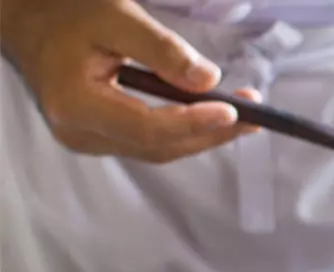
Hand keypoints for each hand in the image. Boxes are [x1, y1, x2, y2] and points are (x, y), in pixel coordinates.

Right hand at [0, 0, 259, 163]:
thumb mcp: (116, 18)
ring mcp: (89, 140)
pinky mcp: (102, 137)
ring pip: (159, 149)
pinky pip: (151, 142)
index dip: (194, 122)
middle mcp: (80, 133)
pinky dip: (186, 130)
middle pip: (159, 146)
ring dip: (205, 135)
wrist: (32, 23)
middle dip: (211, 133)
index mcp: (76, 104)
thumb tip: (208, 80)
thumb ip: (161, 49)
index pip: (146, 128)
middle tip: (256, 116)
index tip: (233, 109)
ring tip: (245, 115)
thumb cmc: (70, 14)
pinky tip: (214, 117)